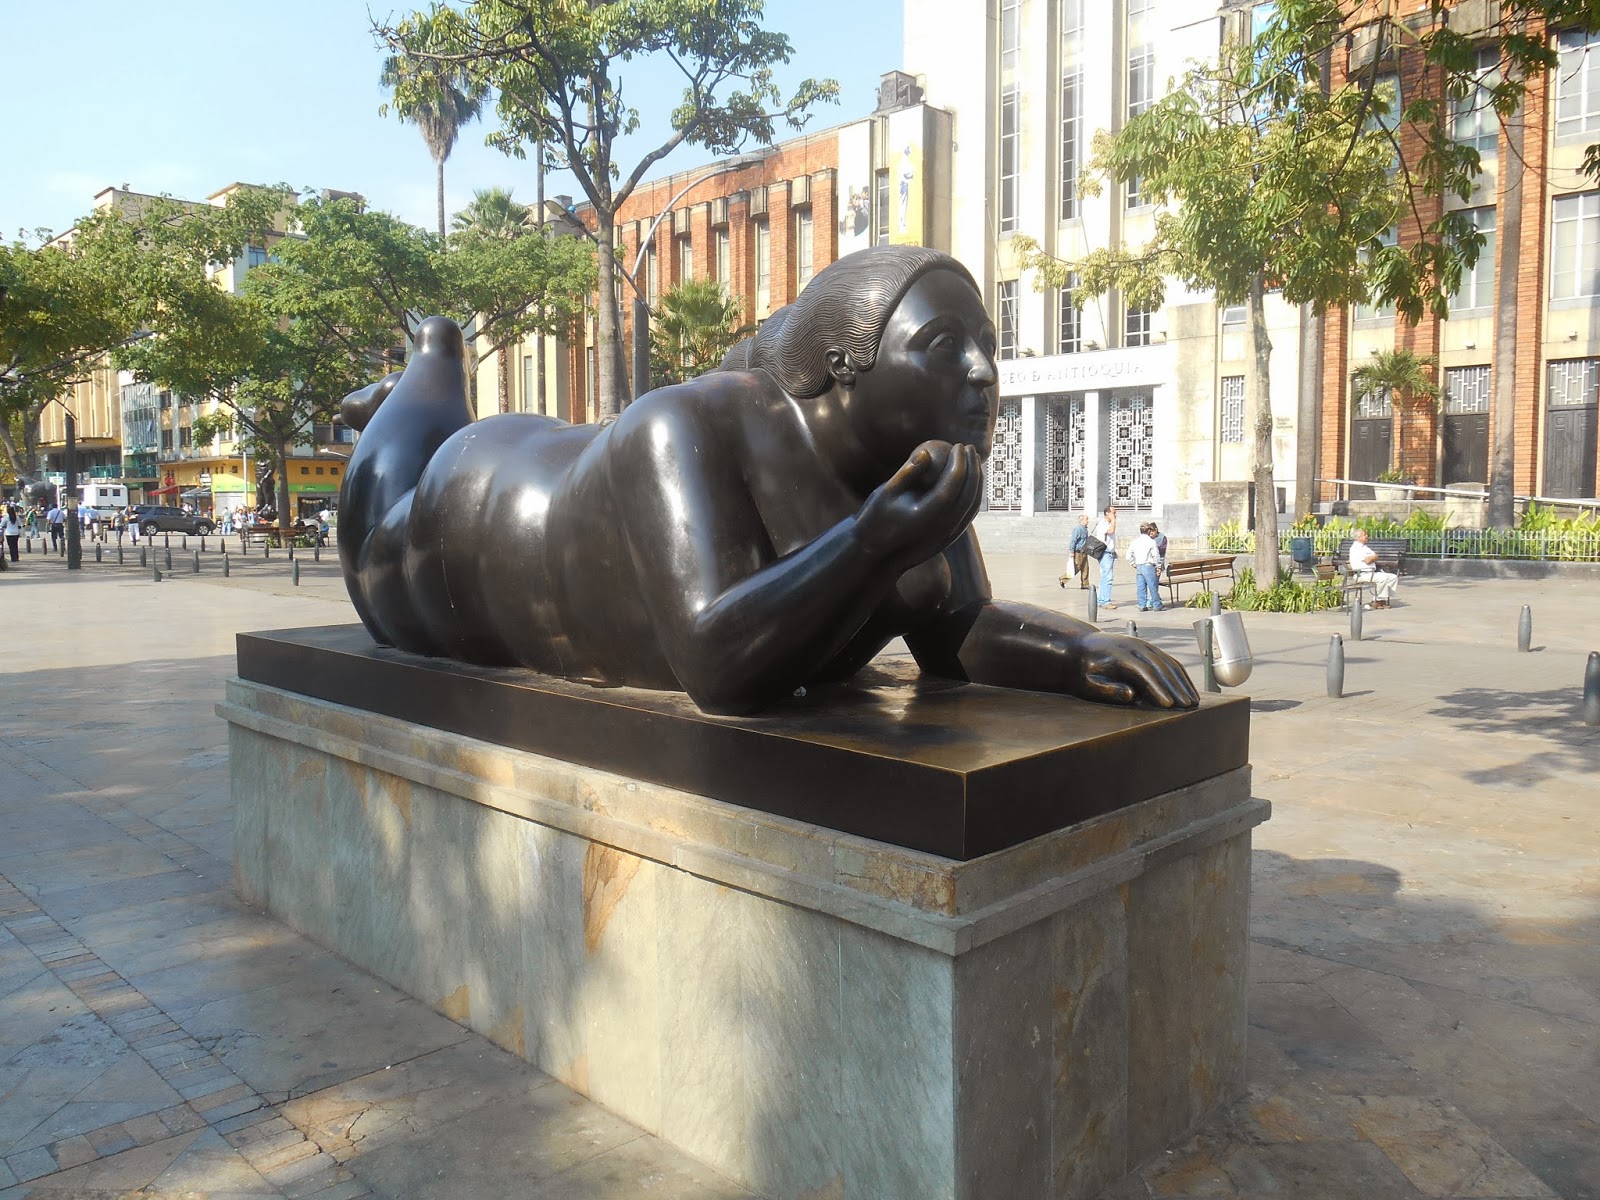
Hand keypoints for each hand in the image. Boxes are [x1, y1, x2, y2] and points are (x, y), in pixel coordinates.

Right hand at [857, 440, 981, 567]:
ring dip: (976, 482)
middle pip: (968, 494)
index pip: (953, 484)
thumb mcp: (885, 494)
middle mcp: (942, 527)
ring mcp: (947, 536)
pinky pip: (967, 516)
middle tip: (969, 449)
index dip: (959, 462)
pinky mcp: (947, 541)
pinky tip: (967, 485)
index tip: (959, 446)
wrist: (875, 558)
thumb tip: (926, 452)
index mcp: (928, 514)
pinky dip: (972, 497)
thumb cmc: (875, 522)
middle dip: (972, 468)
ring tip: (972, 463)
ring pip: (972, 507)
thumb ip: (907, 474)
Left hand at [1067, 632, 1198, 708]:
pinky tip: (1189, 691)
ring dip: (1183, 683)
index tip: (1168, 705)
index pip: (1142, 671)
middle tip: (1186, 707)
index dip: (1157, 688)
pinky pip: (1170, 662)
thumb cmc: (1082, 671)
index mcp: (1118, 654)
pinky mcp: (1149, 649)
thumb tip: (1131, 695)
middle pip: (1160, 667)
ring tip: (1193, 703)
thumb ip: (1107, 689)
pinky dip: (1181, 676)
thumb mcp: (1087, 683)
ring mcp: (1144, 646)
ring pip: (1169, 663)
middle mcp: (1134, 646)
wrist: (1080, 647)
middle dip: (1175, 688)